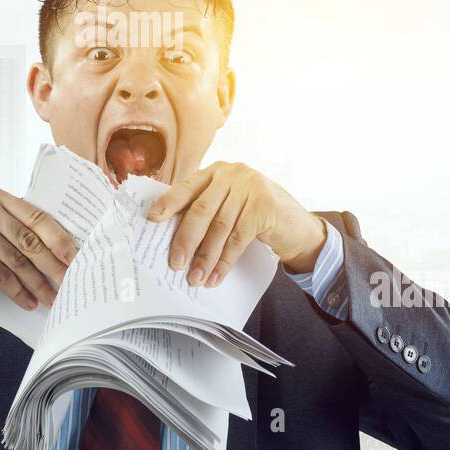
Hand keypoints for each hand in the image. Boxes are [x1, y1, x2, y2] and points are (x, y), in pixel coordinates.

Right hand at [0, 187, 76, 326]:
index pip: (36, 216)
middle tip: (69, 281)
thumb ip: (17, 229)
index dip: (59, 238)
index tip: (75, 256)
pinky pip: (1, 275)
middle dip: (52, 264)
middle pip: (29, 240)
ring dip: (37, 283)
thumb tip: (63, 251)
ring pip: (17, 260)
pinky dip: (17, 292)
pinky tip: (28, 302)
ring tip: (51, 298)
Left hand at [147, 161, 326, 287]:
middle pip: (201, 209)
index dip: (169, 202)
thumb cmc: (255, 217)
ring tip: (196, 278)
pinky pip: (238, 239)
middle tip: (175, 263)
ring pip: (219, 228)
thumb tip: (173, 237)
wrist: (297, 226)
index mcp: (217, 171)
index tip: (152, 218)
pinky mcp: (264, 206)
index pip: (188, 186)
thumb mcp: (229, 205)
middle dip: (186, 239)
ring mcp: (250, 187)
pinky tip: (216, 276)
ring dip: (205, 257)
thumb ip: (206, 210)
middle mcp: (232, 174)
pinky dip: (224, 261)